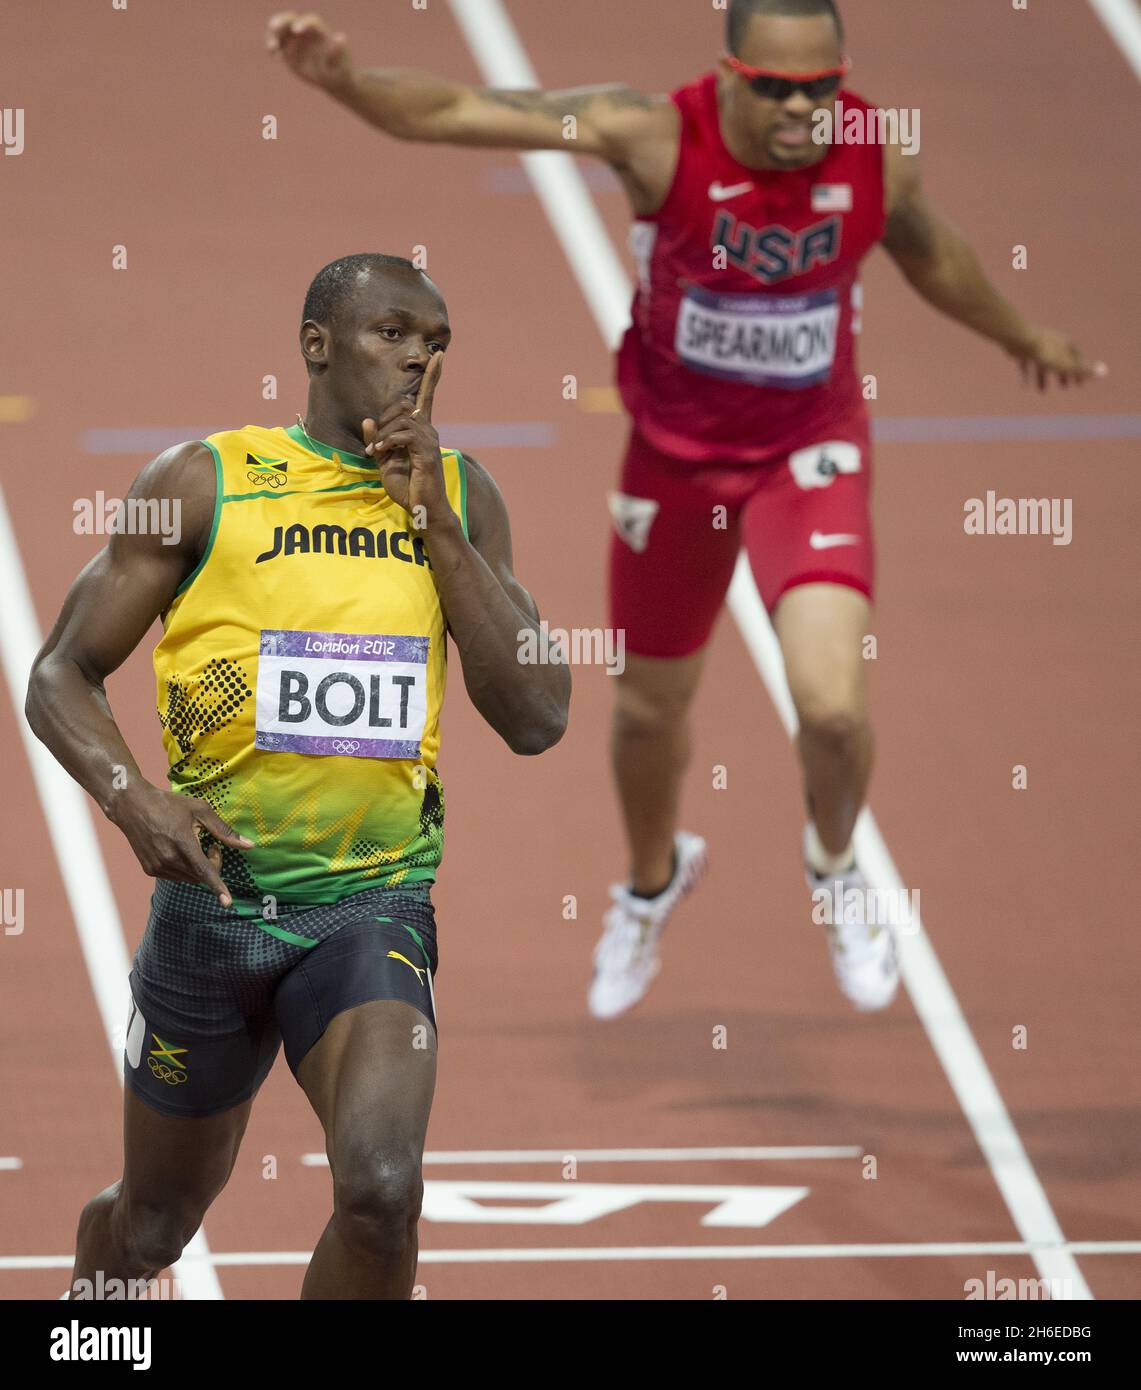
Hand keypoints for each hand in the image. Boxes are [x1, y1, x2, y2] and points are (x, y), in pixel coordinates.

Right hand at [111, 785, 253, 908]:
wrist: (133, 806)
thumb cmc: (170, 804)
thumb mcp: (200, 810)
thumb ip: (225, 831)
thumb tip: (250, 846)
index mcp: (183, 844)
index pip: (205, 871)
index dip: (218, 887)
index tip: (227, 903)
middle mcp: (169, 859)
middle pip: (201, 875)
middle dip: (213, 865)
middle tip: (212, 846)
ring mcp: (158, 866)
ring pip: (189, 878)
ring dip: (198, 868)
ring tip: (194, 846)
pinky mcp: (150, 870)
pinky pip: (176, 876)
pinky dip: (184, 868)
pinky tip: (179, 850)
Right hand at [267, 12, 351, 92]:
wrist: (334, 80)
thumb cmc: (341, 72)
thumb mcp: (342, 65)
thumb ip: (339, 51)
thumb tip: (341, 37)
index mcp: (320, 33)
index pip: (310, 22)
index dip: (303, 23)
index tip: (296, 31)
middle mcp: (306, 32)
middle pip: (291, 19)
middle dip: (282, 22)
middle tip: (274, 28)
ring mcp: (296, 41)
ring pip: (281, 31)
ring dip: (274, 35)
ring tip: (272, 47)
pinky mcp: (288, 51)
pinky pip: (278, 45)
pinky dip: (273, 47)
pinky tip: (272, 53)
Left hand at [362, 353, 451, 524]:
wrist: (424, 510)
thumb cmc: (408, 488)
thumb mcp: (385, 462)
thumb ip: (378, 440)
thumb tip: (368, 420)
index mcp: (421, 431)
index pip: (428, 396)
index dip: (433, 375)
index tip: (439, 354)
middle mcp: (429, 431)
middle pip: (402, 406)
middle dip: (383, 420)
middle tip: (375, 444)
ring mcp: (430, 440)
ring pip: (401, 419)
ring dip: (383, 434)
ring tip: (376, 452)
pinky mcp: (427, 452)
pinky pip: (403, 434)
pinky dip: (387, 440)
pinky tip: (380, 452)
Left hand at [1008, 327, 1106, 390]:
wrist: (1020, 340)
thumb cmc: (1044, 353)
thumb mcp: (1065, 364)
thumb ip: (1083, 369)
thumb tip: (1105, 372)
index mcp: (1066, 345)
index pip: (1077, 360)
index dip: (1080, 372)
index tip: (1081, 384)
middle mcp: (1053, 342)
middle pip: (1060, 361)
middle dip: (1063, 375)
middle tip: (1065, 387)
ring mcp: (1037, 345)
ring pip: (1043, 364)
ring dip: (1043, 378)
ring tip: (1042, 392)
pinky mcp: (1023, 349)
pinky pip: (1027, 364)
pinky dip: (1027, 375)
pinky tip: (1024, 386)